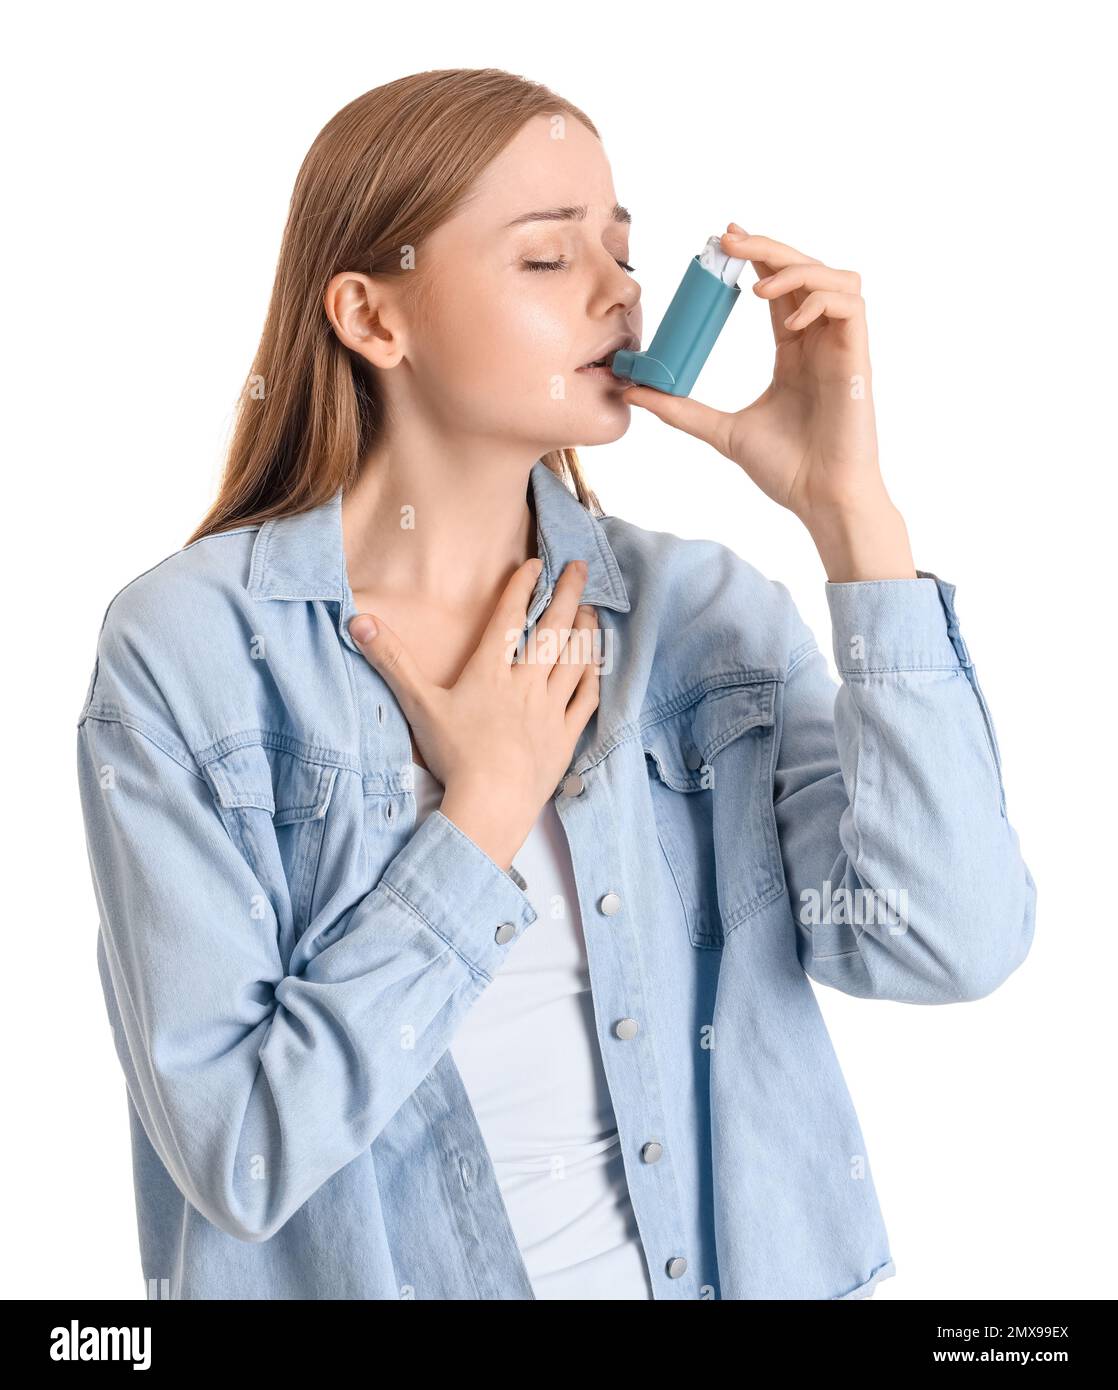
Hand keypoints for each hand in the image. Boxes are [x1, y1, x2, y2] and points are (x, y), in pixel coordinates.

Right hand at [348, 558, 600, 869]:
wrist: (492, 801)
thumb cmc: (454, 754)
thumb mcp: (418, 704)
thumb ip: (391, 660)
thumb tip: (358, 621)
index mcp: (490, 671)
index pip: (509, 618)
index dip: (522, 587)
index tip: (537, 564)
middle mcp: (526, 682)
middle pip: (553, 630)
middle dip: (568, 593)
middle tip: (581, 568)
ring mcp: (550, 709)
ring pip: (575, 659)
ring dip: (585, 630)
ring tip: (591, 608)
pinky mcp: (565, 736)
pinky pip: (585, 698)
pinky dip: (592, 676)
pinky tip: (596, 664)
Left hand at [622, 224, 915, 580]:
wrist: (819, 498)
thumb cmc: (785, 469)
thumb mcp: (721, 431)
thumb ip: (681, 409)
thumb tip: (633, 391)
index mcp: (793, 352)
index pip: (778, 288)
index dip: (756, 258)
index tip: (722, 242)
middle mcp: (818, 342)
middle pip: (804, 270)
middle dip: (769, 247)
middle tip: (729, 240)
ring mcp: (841, 348)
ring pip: (836, 276)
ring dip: (798, 269)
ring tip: (759, 288)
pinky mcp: (857, 358)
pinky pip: (850, 305)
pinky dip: (820, 300)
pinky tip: (790, 322)